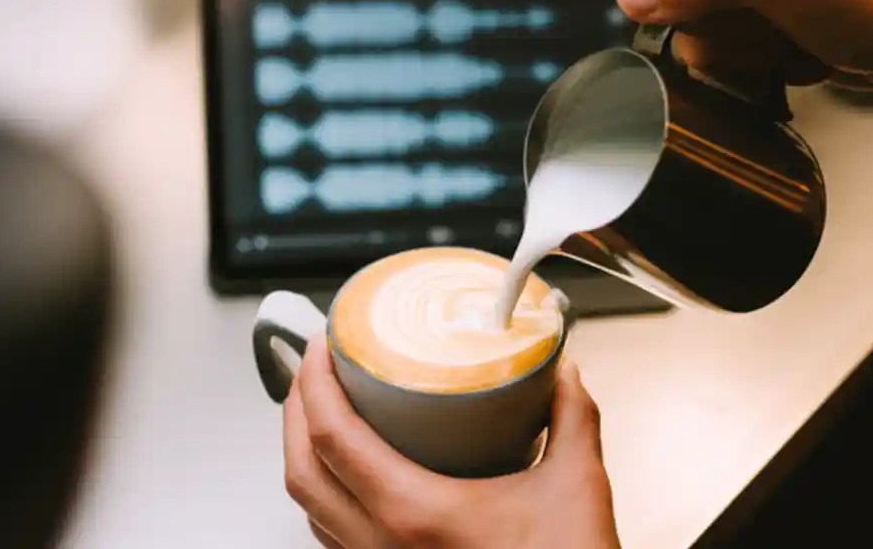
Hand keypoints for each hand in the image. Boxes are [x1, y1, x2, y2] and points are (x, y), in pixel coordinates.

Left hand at [282, 336, 619, 548]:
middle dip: (295, 411)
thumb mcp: (577, 486)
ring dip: (304, 453)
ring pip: (309, 508)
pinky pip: (333, 537)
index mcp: (412, 513)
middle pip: (300, 470)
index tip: (321, 344)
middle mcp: (380, 546)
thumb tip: (563, 370)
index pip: (331, 436)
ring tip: (325, 411)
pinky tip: (354, 474)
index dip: (313, 382)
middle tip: (314, 368)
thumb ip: (572, 417)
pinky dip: (326, 495)